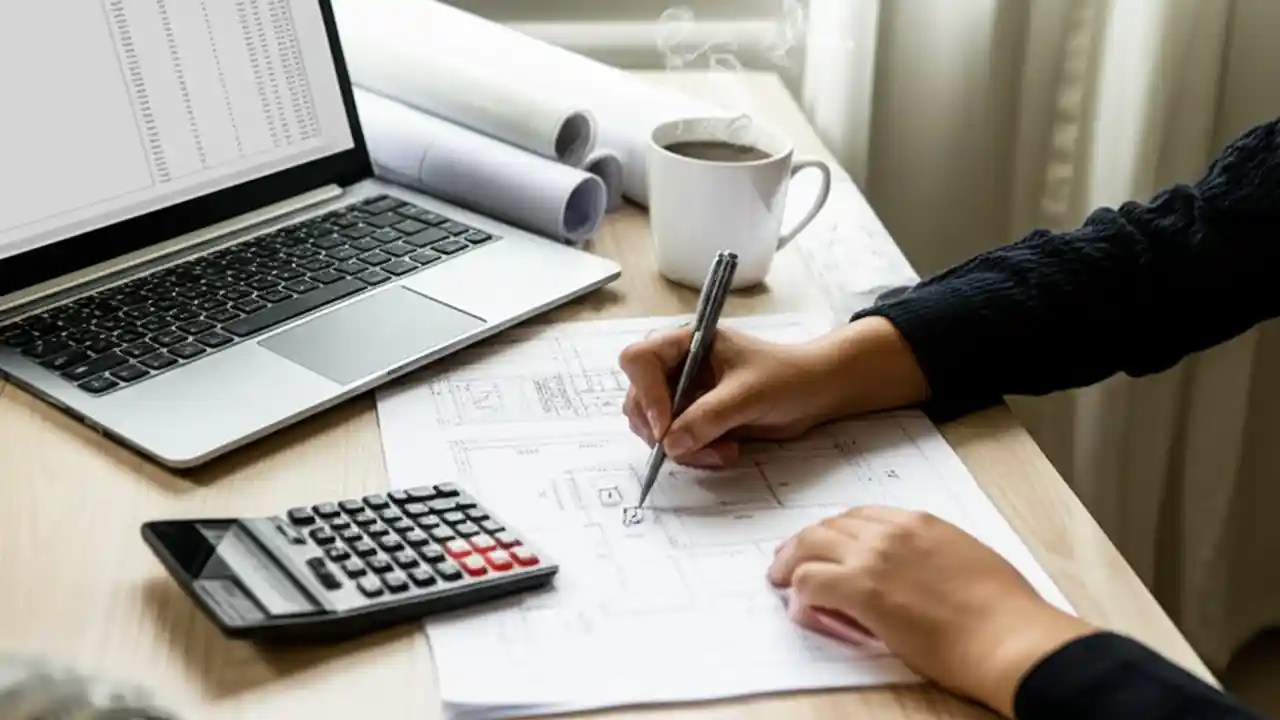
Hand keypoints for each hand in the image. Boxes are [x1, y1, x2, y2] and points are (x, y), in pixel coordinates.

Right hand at [617, 317, 930, 467]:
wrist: (816, 395)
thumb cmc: (787, 378)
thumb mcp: (748, 395)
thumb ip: (708, 417)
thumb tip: (669, 444)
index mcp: (686, 343)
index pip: (639, 360)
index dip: (644, 393)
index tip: (664, 426)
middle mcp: (678, 367)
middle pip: (638, 400)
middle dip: (662, 430)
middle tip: (689, 448)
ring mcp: (684, 395)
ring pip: (654, 428)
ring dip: (683, 447)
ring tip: (722, 452)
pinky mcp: (695, 420)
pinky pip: (676, 443)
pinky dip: (695, 454)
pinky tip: (727, 451)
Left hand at [768, 507, 1094, 716]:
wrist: (1009, 636)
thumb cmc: (1003, 612)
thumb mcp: (966, 562)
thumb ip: (930, 558)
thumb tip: (910, 577)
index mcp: (920, 523)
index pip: (861, 516)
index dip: (836, 531)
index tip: (825, 545)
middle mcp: (892, 532)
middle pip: (830, 526)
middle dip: (805, 542)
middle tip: (789, 560)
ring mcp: (874, 558)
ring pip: (810, 546)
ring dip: (790, 562)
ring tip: (781, 580)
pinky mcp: (860, 590)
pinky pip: (809, 581)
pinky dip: (798, 592)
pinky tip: (800, 607)